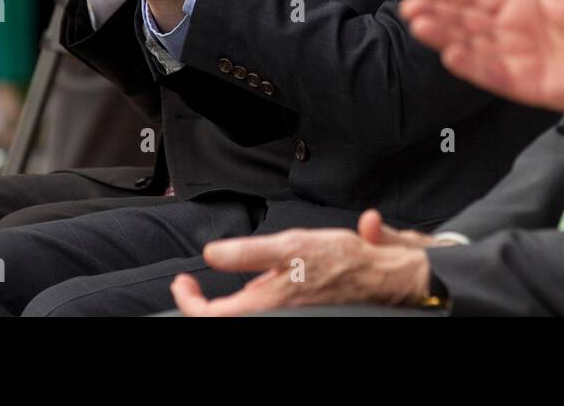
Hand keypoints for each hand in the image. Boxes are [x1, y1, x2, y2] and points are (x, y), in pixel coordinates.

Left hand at [170, 210, 433, 315]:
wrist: (379, 275)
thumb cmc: (340, 261)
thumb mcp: (290, 244)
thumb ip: (246, 252)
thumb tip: (212, 254)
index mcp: (263, 303)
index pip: (209, 315)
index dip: (189, 301)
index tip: (183, 283)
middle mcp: (272, 315)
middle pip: (223, 319)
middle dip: (203, 304)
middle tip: (194, 286)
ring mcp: (284, 315)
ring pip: (244, 316)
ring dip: (227, 303)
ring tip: (222, 283)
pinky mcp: (297, 312)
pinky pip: (262, 312)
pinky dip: (250, 302)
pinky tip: (258, 285)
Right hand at [400, 0, 563, 115]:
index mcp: (521, 4)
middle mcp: (511, 31)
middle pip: (466, 20)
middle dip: (437, 13)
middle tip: (407, 6)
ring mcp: (515, 59)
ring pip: (472, 45)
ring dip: (445, 36)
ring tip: (418, 25)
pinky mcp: (524, 85)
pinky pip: (492, 74)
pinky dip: (471, 65)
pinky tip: (449, 55)